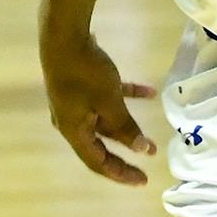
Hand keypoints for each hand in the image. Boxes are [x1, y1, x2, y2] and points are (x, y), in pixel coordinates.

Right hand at [42, 31, 157, 186]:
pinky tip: (149, 92)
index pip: (98, 162)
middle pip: (101, 145)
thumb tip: (141, 150)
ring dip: (128, 128)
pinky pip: (105, 99)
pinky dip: (126, 98)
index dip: (120, 173)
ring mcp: (74, 103)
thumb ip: (126, 127)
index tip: (143, 181)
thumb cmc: (85, 73)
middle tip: (148, 161)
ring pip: (105, 123)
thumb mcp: (110, 102)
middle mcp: (71, 122)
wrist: (63, 36)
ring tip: (152, 137)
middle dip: (126, 154)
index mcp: (74, 131)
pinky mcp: (80, 85)